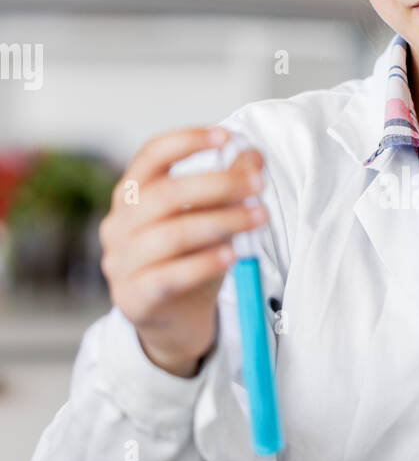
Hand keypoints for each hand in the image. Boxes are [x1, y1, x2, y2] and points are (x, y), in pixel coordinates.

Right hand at [98, 125, 265, 375]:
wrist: (174, 323)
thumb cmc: (191, 261)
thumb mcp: (211, 219)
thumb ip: (228, 188)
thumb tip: (255, 157)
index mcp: (131, 197)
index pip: (150, 157)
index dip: (186, 141)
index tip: (225, 137)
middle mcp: (118, 226)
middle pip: (164, 195)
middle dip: (216, 185)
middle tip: (257, 185)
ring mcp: (121, 264)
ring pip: (171, 235)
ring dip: (221, 222)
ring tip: (259, 217)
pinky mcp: (134, 299)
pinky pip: (169, 277)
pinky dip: (203, 263)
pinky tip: (232, 254)